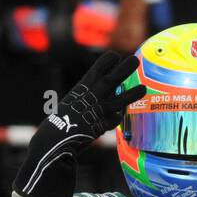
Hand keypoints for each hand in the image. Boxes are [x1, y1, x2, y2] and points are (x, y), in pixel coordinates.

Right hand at [14, 51, 145, 196]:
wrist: (53, 140)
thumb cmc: (59, 122)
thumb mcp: (70, 103)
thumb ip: (86, 99)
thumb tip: (100, 96)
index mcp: (81, 89)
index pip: (97, 69)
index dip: (107, 62)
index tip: (116, 56)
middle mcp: (90, 97)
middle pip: (111, 80)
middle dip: (124, 69)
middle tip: (135, 60)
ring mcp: (97, 112)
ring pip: (119, 100)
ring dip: (131, 94)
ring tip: (143, 88)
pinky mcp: (101, 127)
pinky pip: (114, 120)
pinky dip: (118, 117)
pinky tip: (120, 115)